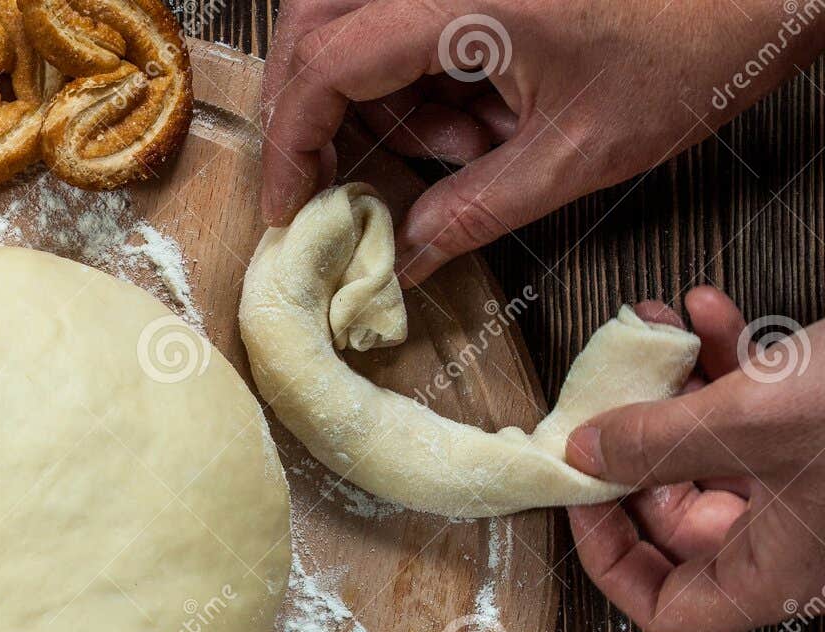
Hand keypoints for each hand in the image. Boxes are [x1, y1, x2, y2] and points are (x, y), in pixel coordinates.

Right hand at [260, 0, 824, 284]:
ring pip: (353, 17)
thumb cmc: (692, 49)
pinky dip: (417, 70)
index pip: (326, 65)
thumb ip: (474, 210)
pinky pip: (404, 16)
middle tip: (327, 175)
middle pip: (316, 22)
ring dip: (377, 93)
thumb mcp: (575, 155)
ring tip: (460, 145)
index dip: (292, 142)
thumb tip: (405, 257)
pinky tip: (480, 112)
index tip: (289, 204)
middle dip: (312, 106)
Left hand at [565, 289, 824, 631]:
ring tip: (647, 328)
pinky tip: (707, 310)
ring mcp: (819, 489)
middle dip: (635, 446)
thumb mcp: (754, 420)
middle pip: (678, 521)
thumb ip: (656, 441)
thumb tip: (583, 451)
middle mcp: (797, 541)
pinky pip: (762, 413)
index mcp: (778, 573)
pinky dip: (732, 364)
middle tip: (603, 395)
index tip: (579, 494)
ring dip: (677, 389)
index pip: (668, 612)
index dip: (610, 561)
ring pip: (716, 454)